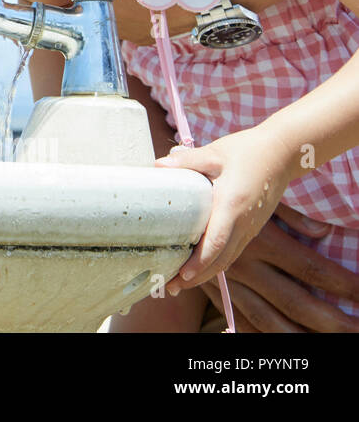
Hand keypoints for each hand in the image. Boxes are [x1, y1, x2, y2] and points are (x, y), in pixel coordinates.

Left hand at [155, 124, 297, 293]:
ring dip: (205, 274)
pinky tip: (201, 268)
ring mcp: (251, 227)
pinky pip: (234, 251)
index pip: (216, 241)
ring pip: (228, 259)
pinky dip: (217, 263)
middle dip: (196, 277)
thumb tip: (158, 166)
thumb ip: (187, 161)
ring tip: (180, 284)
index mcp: (232, 204)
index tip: (182, 276)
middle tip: (169, 288)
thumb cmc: (246, 151)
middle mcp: (244, 222)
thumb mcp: (214, 153)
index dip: (199, 262)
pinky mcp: (252, 227)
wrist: (282, 154)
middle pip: (220, 259)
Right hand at [200, 204, 358, 331]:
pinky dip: (263, 336)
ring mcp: (228, 283)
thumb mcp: (258, 197)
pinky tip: (287, 341)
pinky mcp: (216, 293)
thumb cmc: (224, 193)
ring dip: (301, 334)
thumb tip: (324, 232)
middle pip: (293, 301)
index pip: (310, 267)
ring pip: (268, 319)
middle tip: (356, 329)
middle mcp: (244, 265)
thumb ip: (291, 216)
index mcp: (259, 239)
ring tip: (331, 340)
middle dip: (330, 318)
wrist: (174, 207)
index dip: (341, 284)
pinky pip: (241, 322)